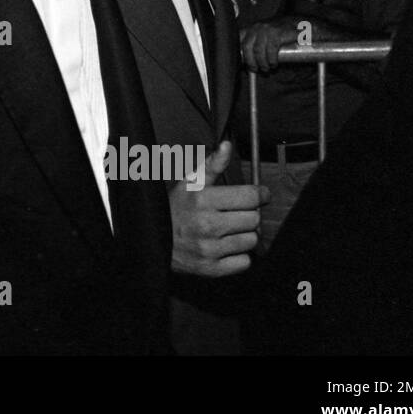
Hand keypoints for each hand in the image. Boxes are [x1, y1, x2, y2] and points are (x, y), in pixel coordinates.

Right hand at [169, 141, 269, 277]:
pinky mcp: (211, 269)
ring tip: (228, 230)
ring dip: (244, 235)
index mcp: (203, 199)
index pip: (251, 197)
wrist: (152, 240)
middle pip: (254, 219)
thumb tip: (227, 144)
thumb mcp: (190, 182)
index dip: (259, 194)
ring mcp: (209, 249)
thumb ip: (212, 164)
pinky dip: (238, 256)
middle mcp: (207, 224)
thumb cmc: (174, 208)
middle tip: (236, 213)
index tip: (259, 195)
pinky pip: (244, 262)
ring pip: (251, 241)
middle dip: (249, 214)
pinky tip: (224, 246)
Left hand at [239, 17, 299, 71]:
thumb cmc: (276, 32)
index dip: (237, 52)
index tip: (241, 62)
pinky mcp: (277, 33)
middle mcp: (256, 28)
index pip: (238, 39)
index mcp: (250, 29)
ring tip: (266, 69)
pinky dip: (271, 59)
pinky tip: (273, 64)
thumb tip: (247, 63)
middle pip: (246, 47)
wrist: (294, 22)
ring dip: (262, 63)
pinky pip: (271, 49)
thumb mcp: (261, 34)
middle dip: (250, 61)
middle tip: (255, 69)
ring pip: (258, 50)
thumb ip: (253, 43)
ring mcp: (266, 30)